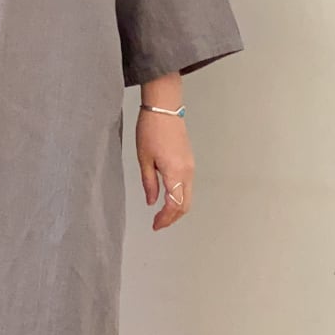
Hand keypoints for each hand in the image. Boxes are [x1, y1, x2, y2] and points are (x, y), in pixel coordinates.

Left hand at [137, 108, 193, 230]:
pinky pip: (188, 186)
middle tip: (158, 223)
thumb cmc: (151, 130)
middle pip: (185, 204)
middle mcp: (187, 172)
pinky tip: (168, 198)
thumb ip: (149, 183)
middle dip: (173, 218)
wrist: (164, 109)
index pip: (174, 205)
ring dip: (177, 208)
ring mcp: (190, 167)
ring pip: (188, 196)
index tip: (155, 225)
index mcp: (175, 173)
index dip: (165, 219)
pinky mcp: (189, 161)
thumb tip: (151, 201)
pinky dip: (180, 197)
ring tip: (162, 214)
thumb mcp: (144, 159)